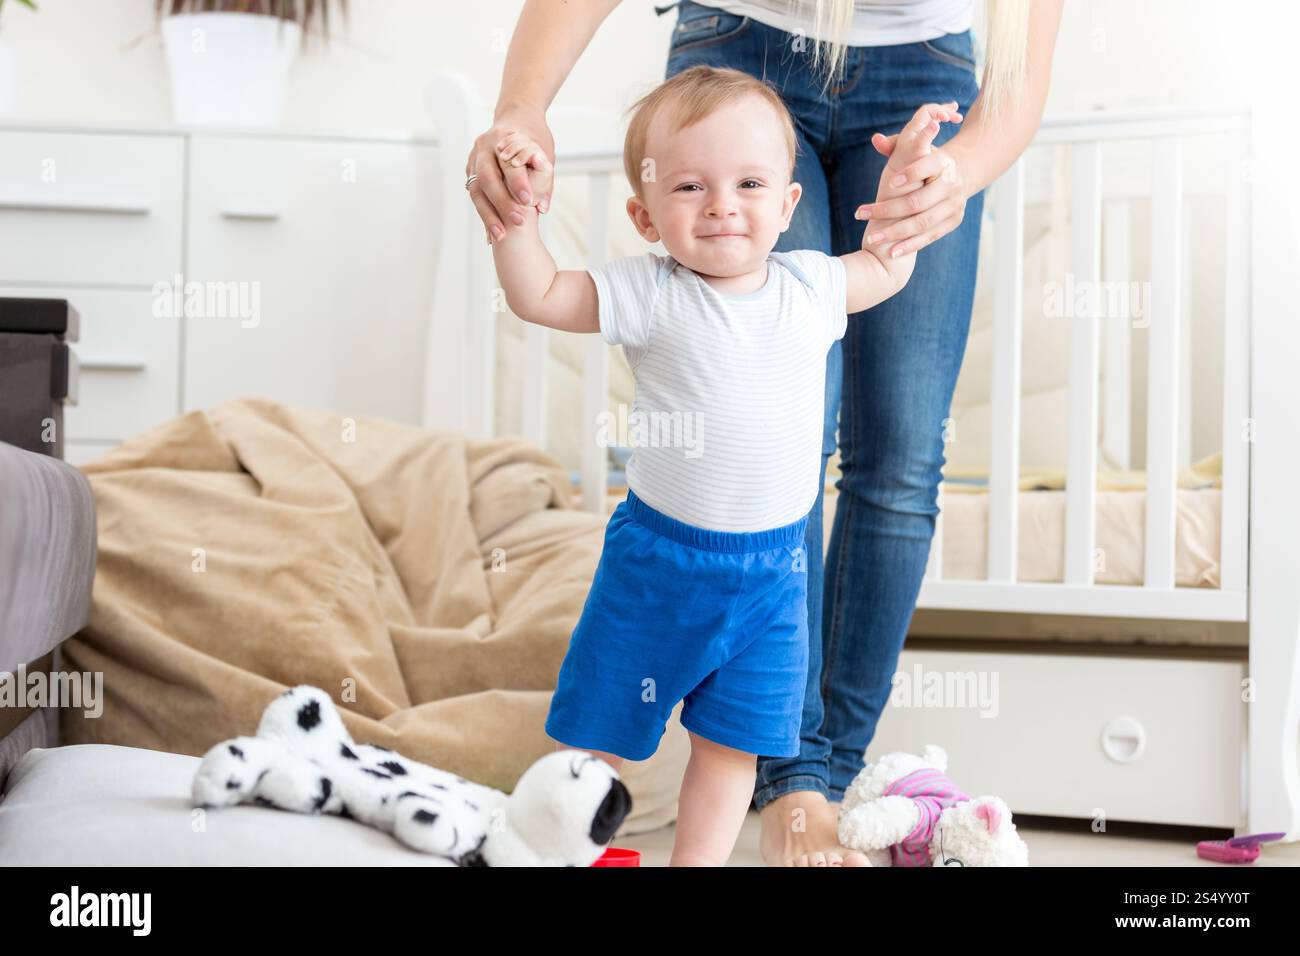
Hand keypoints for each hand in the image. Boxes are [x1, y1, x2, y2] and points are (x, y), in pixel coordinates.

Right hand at [466, 112, 555, 244]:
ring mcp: (473, 158)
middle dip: (502, 202)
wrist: (517, 119)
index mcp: (503, 136)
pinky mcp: (470, 171)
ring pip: (476, 189)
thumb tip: (542, 208)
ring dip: (488, 214)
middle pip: (487, 177)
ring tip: (500, 235)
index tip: (528, 200)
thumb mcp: (544, 153)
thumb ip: (544, 180)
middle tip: (518, 221)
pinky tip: (491, 233)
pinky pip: (475, 195)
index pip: (507, 162)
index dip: (517, 182)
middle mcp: (483, 146)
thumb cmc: (534, 137)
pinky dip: (485, 213)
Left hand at [856, 102, 970, 256]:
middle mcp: (952, 183)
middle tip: (861, 214)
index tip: (890, 182)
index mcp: (943, 162)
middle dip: (887, 210)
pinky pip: (929, 237)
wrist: (956, 177)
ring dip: (895, 233)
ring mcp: (954, 205)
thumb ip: (894, 145)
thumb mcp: (914, 150)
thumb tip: (876, 139)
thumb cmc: (925, 161)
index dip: (910, 174)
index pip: (927, 166)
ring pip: (922, 222)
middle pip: (918, 201)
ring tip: (871, 239)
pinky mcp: (953, 221)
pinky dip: (910, 245)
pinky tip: (891, 252)